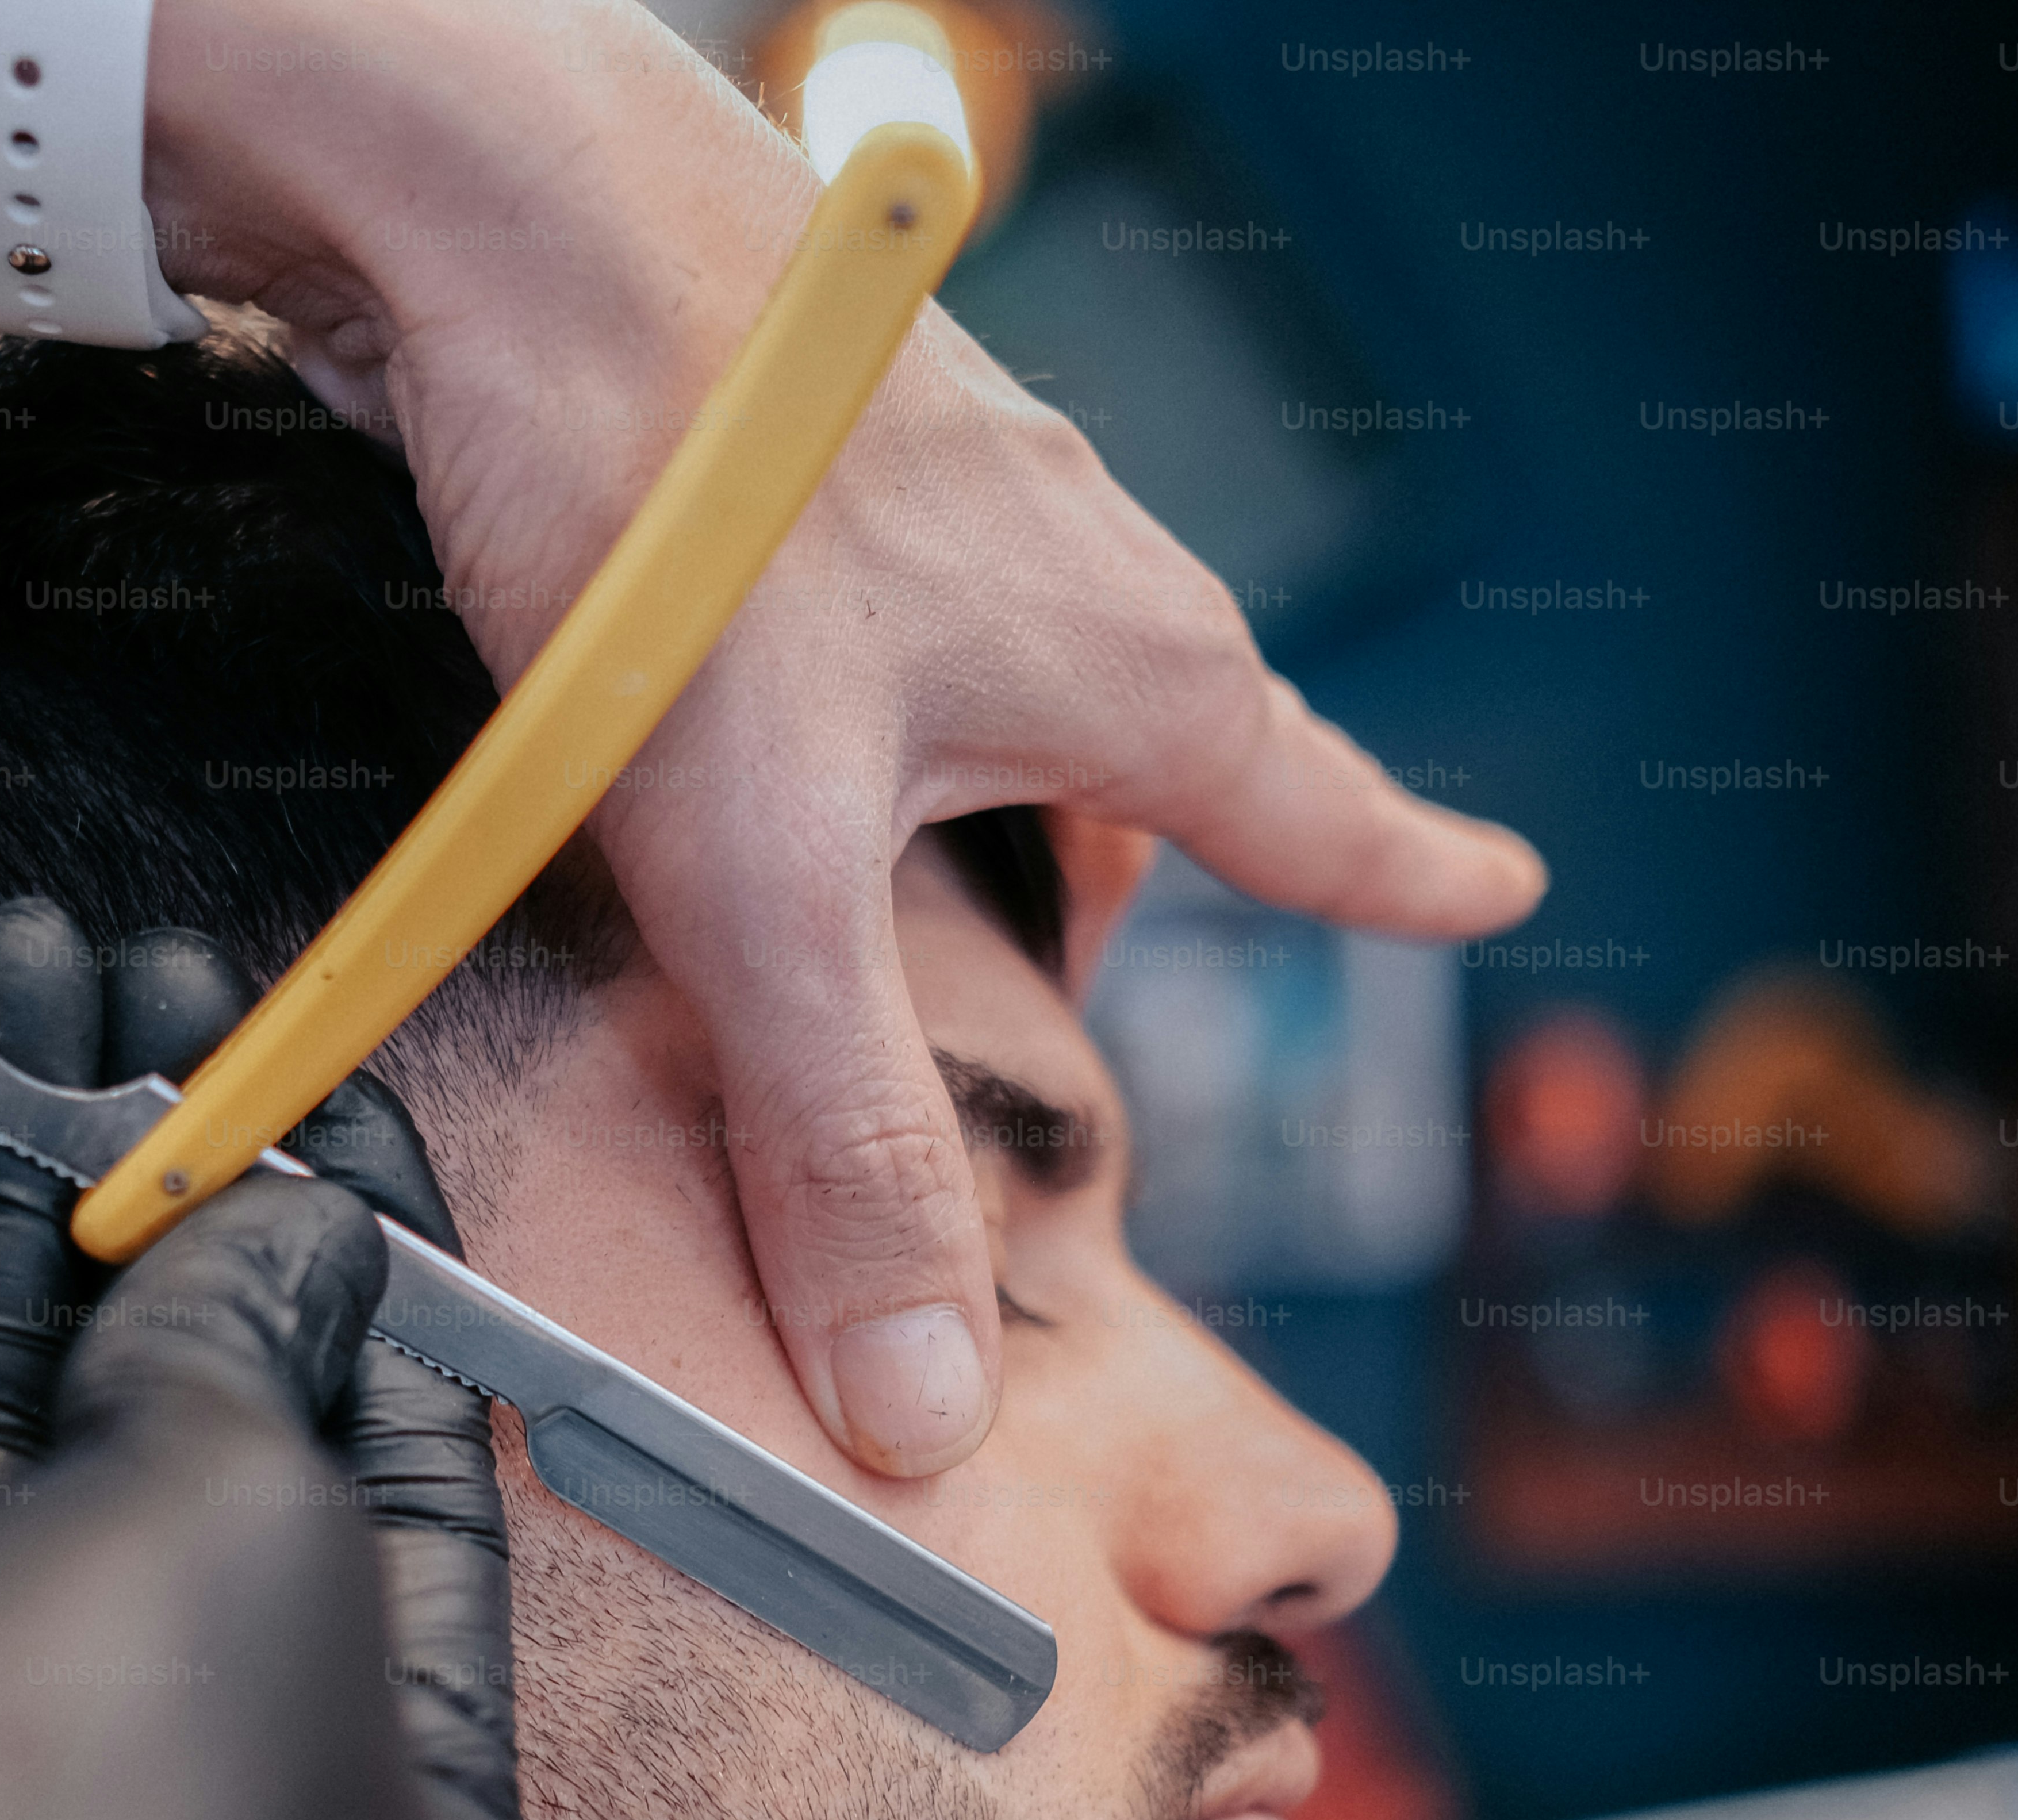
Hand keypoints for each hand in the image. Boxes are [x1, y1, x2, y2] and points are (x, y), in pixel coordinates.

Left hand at [0, 0, 1545, 1474]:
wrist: (514, 217)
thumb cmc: (681, 495)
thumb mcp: (764, 873)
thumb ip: (841, 1135)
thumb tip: (919, 1404)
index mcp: (1134, 670)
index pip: (1325, 813)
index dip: (1412, 880)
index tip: (1503, 892)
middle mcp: (1082, 565)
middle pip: (1160, 773)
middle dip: (1120, 897)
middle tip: (1061, 999)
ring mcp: (959, 494)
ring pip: (1020, 695)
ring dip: (978, 805)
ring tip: (876, 897)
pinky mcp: (831, 457)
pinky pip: (900, 627)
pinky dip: (867, 719)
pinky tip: (750, 742)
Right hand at [0, 901, 526, 1819]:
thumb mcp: (259, 1538)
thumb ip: (255, 1356)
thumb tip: (283, 1223)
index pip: (413, 1496)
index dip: (379, 1269)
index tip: (340, 1074)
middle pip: (185, 1446)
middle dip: (171, 1198)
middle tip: (159, 976)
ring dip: (9, 1213)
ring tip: (24, 992)